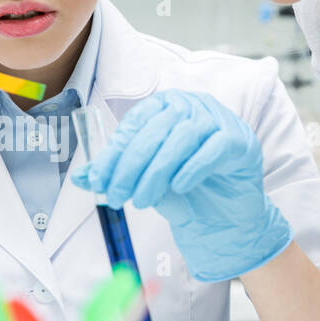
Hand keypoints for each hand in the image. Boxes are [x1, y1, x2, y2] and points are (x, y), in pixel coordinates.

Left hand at [71, 90, 291, 280]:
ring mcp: (218, 119)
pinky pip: (213, 149)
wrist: (225, 215)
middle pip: (156, 129)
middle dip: (130, 166)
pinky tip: (178, 187)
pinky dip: (192, 168)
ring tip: (142, 200)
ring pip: (181, 138)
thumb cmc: (184, 190)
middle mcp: (191, 105)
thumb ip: (116, 175)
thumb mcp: (144, 182)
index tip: (98, 180)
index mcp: (164, 106)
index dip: (114, 153)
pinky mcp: (239, 139)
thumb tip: (80, 177)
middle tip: (116, 196)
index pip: (134, 123)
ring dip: (157, 172)